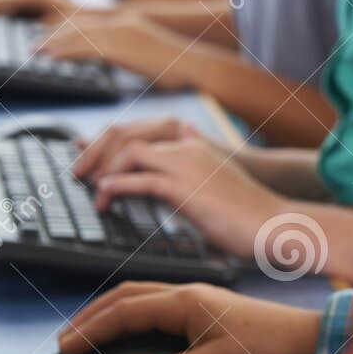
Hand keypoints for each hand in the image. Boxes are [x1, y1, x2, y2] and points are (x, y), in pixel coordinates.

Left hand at [36, 13, 188, 87]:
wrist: (194, 64)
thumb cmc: (178, 65)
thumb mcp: (148, 54)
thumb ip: (129, 52)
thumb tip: (121, 59)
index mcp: (129, 21)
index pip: (91, 23)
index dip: (68, 30)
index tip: (51, 38)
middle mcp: (122, 21)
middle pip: (79, 25)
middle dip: (55, 34)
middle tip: (35, 44)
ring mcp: (120, 32)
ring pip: (78, 35)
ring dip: (53, 43)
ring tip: (35, 50)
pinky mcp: (120, 46)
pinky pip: (85, 48)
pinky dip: (65, 51)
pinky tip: (51, 57)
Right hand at [59, 280, 321, 353]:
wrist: (308, 340)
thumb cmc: (268, 351)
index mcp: (184, 302)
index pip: (123, 312)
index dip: (90, 331)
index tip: (64, 350)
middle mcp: (186, 294)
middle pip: (124, 297)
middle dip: (90, 318)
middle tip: (64, 343)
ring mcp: (197, 299)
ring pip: (140, 298)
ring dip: (109, 314)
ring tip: (87, 336)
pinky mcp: (206, 310)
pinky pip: (156, 306)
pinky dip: (132, 317)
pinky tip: (130, 336)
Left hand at [83, 129, 276, 256]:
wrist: (275, 222)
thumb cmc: (250, 210)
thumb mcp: (220, 177)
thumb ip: (198, 160)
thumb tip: (186, 139)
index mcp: (192, 144)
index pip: (139, 131)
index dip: (107, 139)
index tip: (83, 150)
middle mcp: (186, 147)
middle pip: (126, 135)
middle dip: (96, 152)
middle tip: (77, 172)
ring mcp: (185, 165)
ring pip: (128, 153)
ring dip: (102, 170)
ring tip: (90, 190)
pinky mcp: (184, 188)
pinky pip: (140, 180)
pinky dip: (116, 187)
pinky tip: (104, 196)